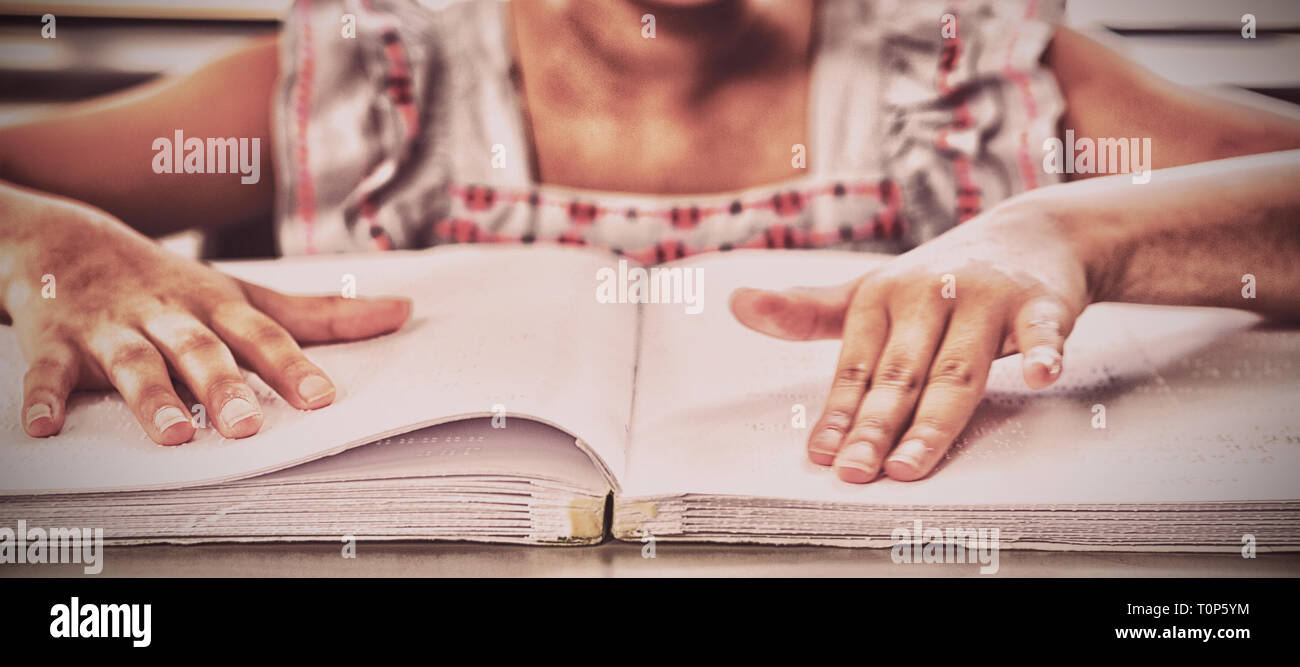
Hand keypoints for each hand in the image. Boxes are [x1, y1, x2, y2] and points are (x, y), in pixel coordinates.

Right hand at [2, 194, 410, 444]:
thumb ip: (320, 313)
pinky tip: (44, 427)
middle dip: (224, 384)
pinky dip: (42, 397)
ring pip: (133, 363)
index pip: (261, 335)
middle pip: (199, 350)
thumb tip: (403, 311)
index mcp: (216, 306)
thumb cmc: (173, 283)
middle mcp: (168, 315)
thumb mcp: (244, 292)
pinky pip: (46, 371)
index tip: (321, 398)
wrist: (67, 239)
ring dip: (151, 398)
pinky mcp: (56, 342)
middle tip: (249, 423)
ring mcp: (112, 328)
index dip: (291, 366)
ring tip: (175, 435)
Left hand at [730, 200, 1090, 482]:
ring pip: (958, 369)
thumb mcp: (871, 291)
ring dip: (935, 418)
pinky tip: (1039, 375)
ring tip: (910, 463)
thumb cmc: (939, 278)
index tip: (820, 456)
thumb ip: (809, 311)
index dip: (838, 413)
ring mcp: (985, 297)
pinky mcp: (1040, 301)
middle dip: (876, 427)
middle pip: (901, 374)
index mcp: (881, 298)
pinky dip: (1043, 351)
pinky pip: (1042, 330)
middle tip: (857, 473)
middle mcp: (928, 295)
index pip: (856, 368)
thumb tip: (735, 304)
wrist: (1032, 231)